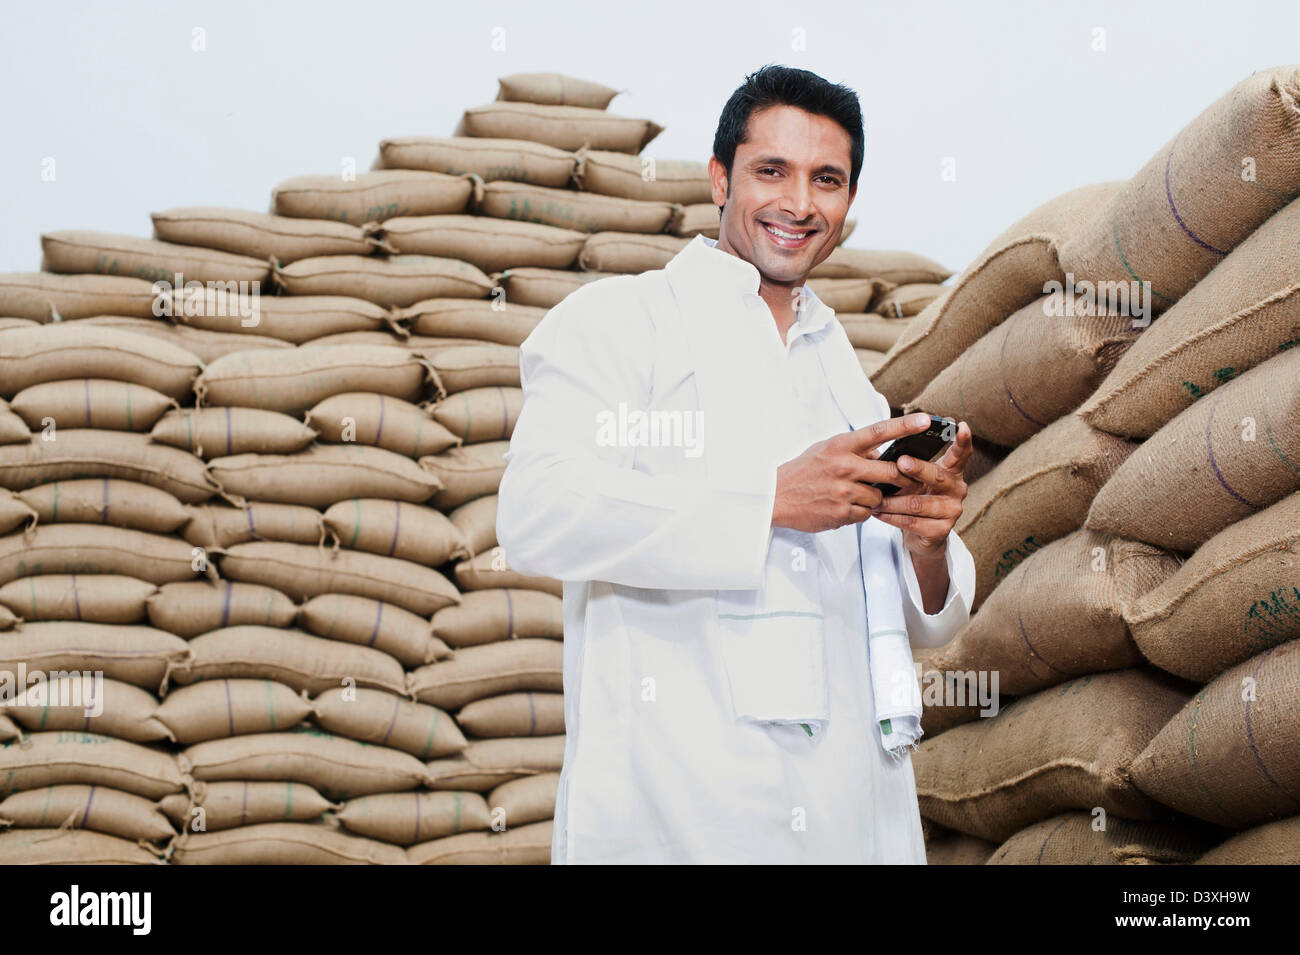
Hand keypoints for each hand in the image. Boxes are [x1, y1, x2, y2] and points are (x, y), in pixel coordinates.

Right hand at [771, 412, 935, 532]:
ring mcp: (844, 491)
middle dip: (902, 477)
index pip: (879, 431)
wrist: (776, 497)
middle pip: (891, 471)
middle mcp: (844, 466)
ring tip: (854, 495)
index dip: (905, 424)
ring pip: (880, 496)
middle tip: (906, 479)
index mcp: (841, 445)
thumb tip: (880, 453)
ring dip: (874, 498)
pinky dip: (861, 512)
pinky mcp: (842, 512)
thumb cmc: (802, 472)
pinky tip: (844, 506)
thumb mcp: (826, 450)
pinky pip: (866, 514)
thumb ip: (854, 450)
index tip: (926, 420)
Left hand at [868, 419, 972, 558]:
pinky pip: (911, 522)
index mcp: (952, 472)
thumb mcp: (915, 480)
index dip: (963, 440)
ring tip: (875, 497)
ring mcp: (952, 511)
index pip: (961, 454)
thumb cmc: (915, 498)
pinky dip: (891, 516)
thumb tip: (887, 454)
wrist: (921, 535)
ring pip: (918, 503)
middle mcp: (957, 489)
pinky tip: (877, 512)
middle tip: (900, 462)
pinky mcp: (941, 530)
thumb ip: (909, 466)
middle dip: (917, 469)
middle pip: (937, 476)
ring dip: (893, 500)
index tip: (961, 426)